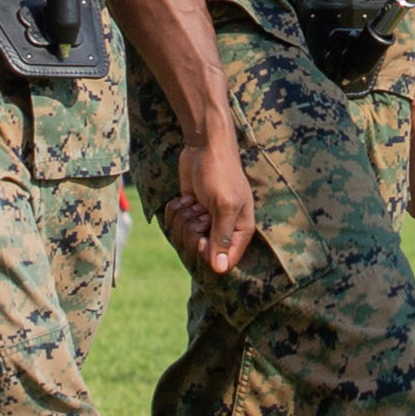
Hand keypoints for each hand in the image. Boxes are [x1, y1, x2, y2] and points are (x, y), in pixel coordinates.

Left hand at [160, 136, 257, 274]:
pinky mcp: (189, 211)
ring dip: (183, 218)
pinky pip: (174, 224)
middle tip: (200, 211)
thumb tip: (221, 270)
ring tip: (193, 201)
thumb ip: (222, 238)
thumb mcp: (224, 205)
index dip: (208, 252)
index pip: (224, 262)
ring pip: (184, 238)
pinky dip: (175, 210)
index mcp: (240, 230)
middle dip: (192, 230)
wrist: (203, 145)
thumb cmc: (220, 172)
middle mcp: (223, 228)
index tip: (204, 235)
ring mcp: (204, 220)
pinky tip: (185, 197)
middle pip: (199, 252)